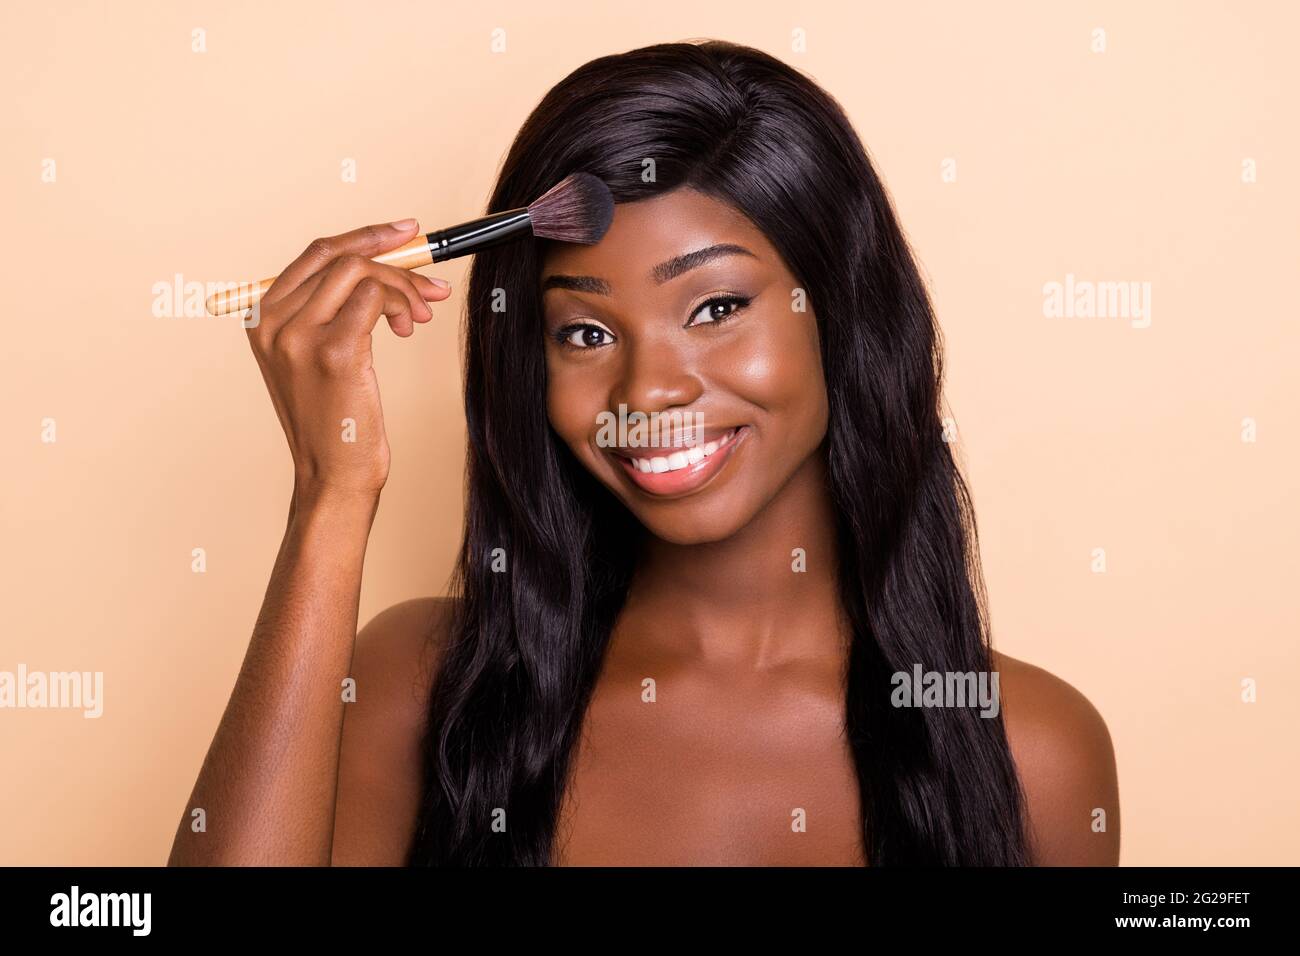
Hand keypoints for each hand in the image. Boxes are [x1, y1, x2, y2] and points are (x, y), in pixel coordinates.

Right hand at [244, 219, 451, 502]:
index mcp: (261, 317)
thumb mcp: (318, 358)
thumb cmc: (335, 420)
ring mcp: (298, 335)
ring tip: (418, 320)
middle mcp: (271, 321)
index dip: (365, 237)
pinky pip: (374, 297)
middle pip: (338, 255)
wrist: (332, 475)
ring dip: (403, 289)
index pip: (316, 254)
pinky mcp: (332, 351)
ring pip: (360, 272)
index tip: (406, 232)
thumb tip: (391, 266)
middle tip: (431, 282)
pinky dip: (401, 305)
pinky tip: (409, 330)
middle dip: (394, 257)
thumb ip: (334, 312)